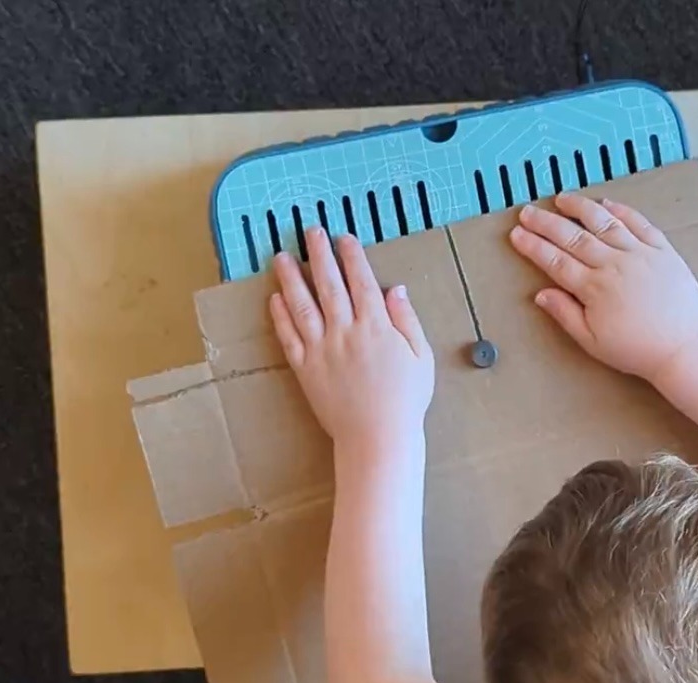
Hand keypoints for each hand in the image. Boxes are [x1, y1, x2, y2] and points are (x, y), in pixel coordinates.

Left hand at [268, 228, 433, 450]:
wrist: (377, 437)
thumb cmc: (406, 400)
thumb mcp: (422, 357)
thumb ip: (407, 320)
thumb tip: (396, 289)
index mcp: (376, 326)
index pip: (362, 281)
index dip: (352, 256)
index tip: (344, 237)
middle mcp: (345, 331)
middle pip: (329, 284)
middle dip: (319, 254)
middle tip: (310, 231)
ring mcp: (321, 349)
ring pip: (302, 305)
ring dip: (291, 278)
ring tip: (281, 257)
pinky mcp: (305, 369)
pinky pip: (288, 337)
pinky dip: (280, 316)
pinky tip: (275, 298)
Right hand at [509, 192, 697, 383]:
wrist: (682, 346)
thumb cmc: (638, 348)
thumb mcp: (592, 341)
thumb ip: (565, 314)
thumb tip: (541, 295)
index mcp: (594, 288)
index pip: (555, 261)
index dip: (533, 246)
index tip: (517, 234)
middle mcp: (614, 264)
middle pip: (572, 236)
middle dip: (546, 222)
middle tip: (528, 212)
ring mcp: (638, 253)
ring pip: (603, 222)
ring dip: (580, 207)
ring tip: (562, 198)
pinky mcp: (661, 250)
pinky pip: (638, 223)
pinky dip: (621, 210)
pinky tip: (606, 203)